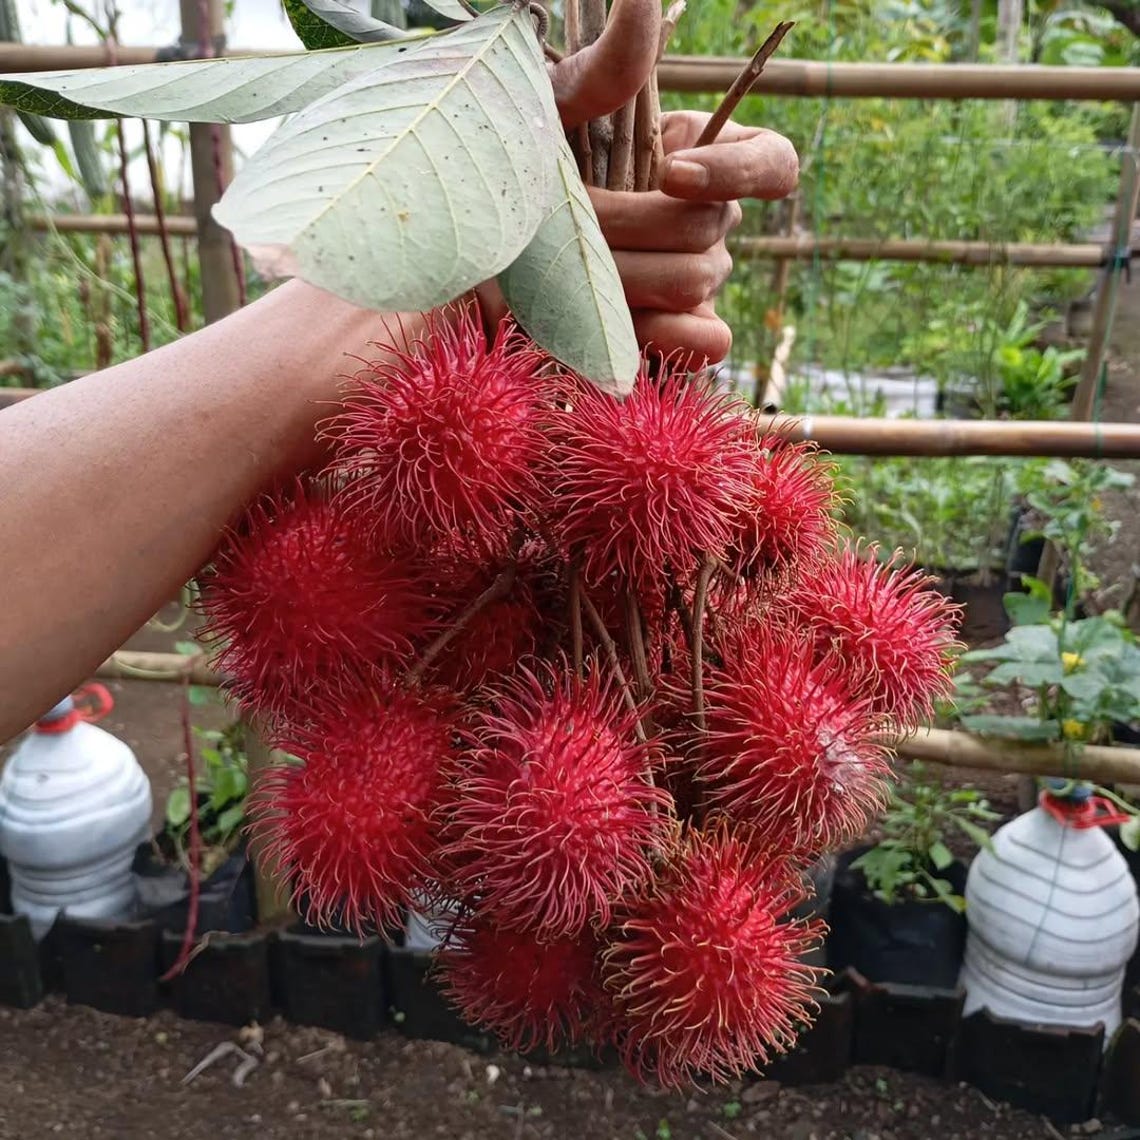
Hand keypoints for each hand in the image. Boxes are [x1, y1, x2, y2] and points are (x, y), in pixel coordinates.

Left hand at [547, 1, 799, 368]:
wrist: (476, 258)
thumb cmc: (514, 174)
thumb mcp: (545, 116)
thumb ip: (599, 72)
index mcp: (698, 163)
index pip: (772, 163)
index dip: (737, 170)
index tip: (672, 173)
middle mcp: (705, 226)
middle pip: (709, 233)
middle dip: (629, 228)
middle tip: (564, 225)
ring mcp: (690, 286)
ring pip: (693, 285)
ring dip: (622, 278)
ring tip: (563, 270)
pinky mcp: (668, 339)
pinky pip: (705, 346)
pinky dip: (667, 339)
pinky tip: (617, 328)